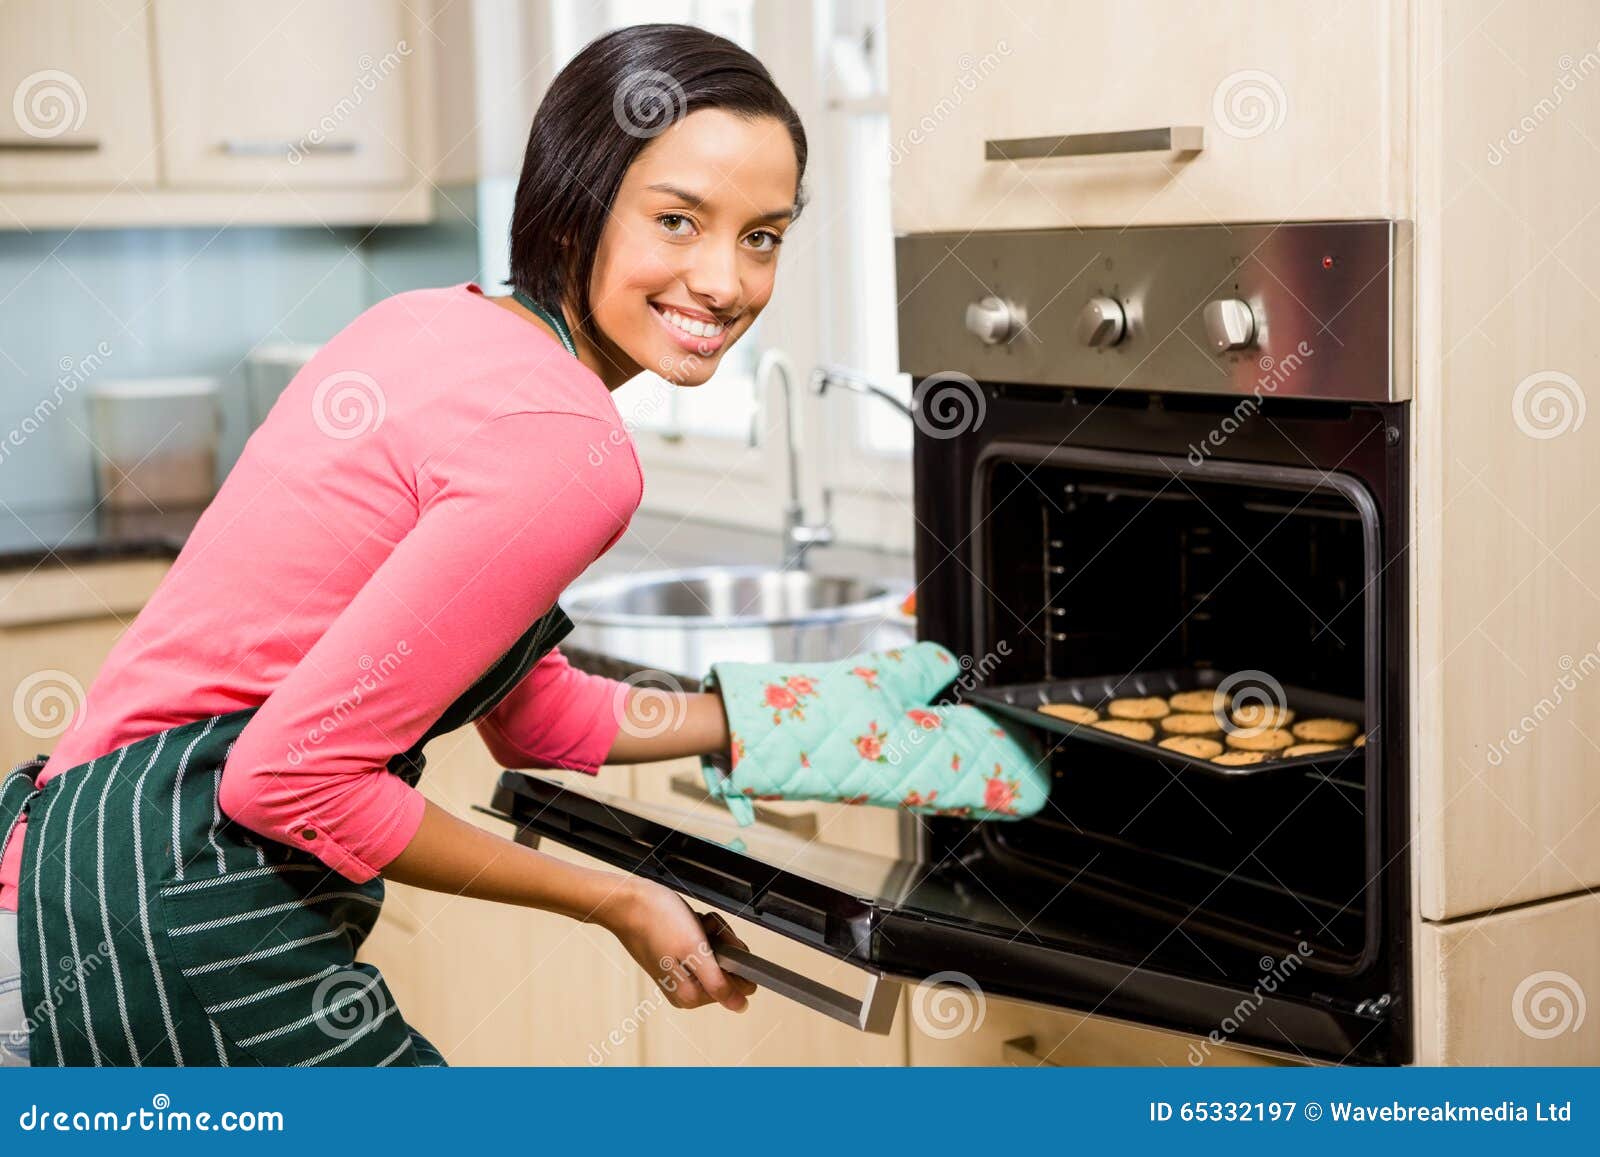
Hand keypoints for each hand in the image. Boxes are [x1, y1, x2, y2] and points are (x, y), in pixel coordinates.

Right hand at [601, 878, 756, 1011]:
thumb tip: (740, 1005)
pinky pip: (703, 945)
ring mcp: (681, 973)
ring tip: (693, 924)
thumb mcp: (695, 951)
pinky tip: (688, 922)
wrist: (629, 902)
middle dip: (722, 942)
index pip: (737, 984)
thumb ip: (719, 983)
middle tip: (703, 929)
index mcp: (690, 995)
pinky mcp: (677, 958)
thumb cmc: (658, 921)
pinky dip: (701, 929)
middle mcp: (685, 990)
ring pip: (717, 952)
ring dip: (711, 933)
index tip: (720, 941)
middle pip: (727, 968)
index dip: (734, 957)